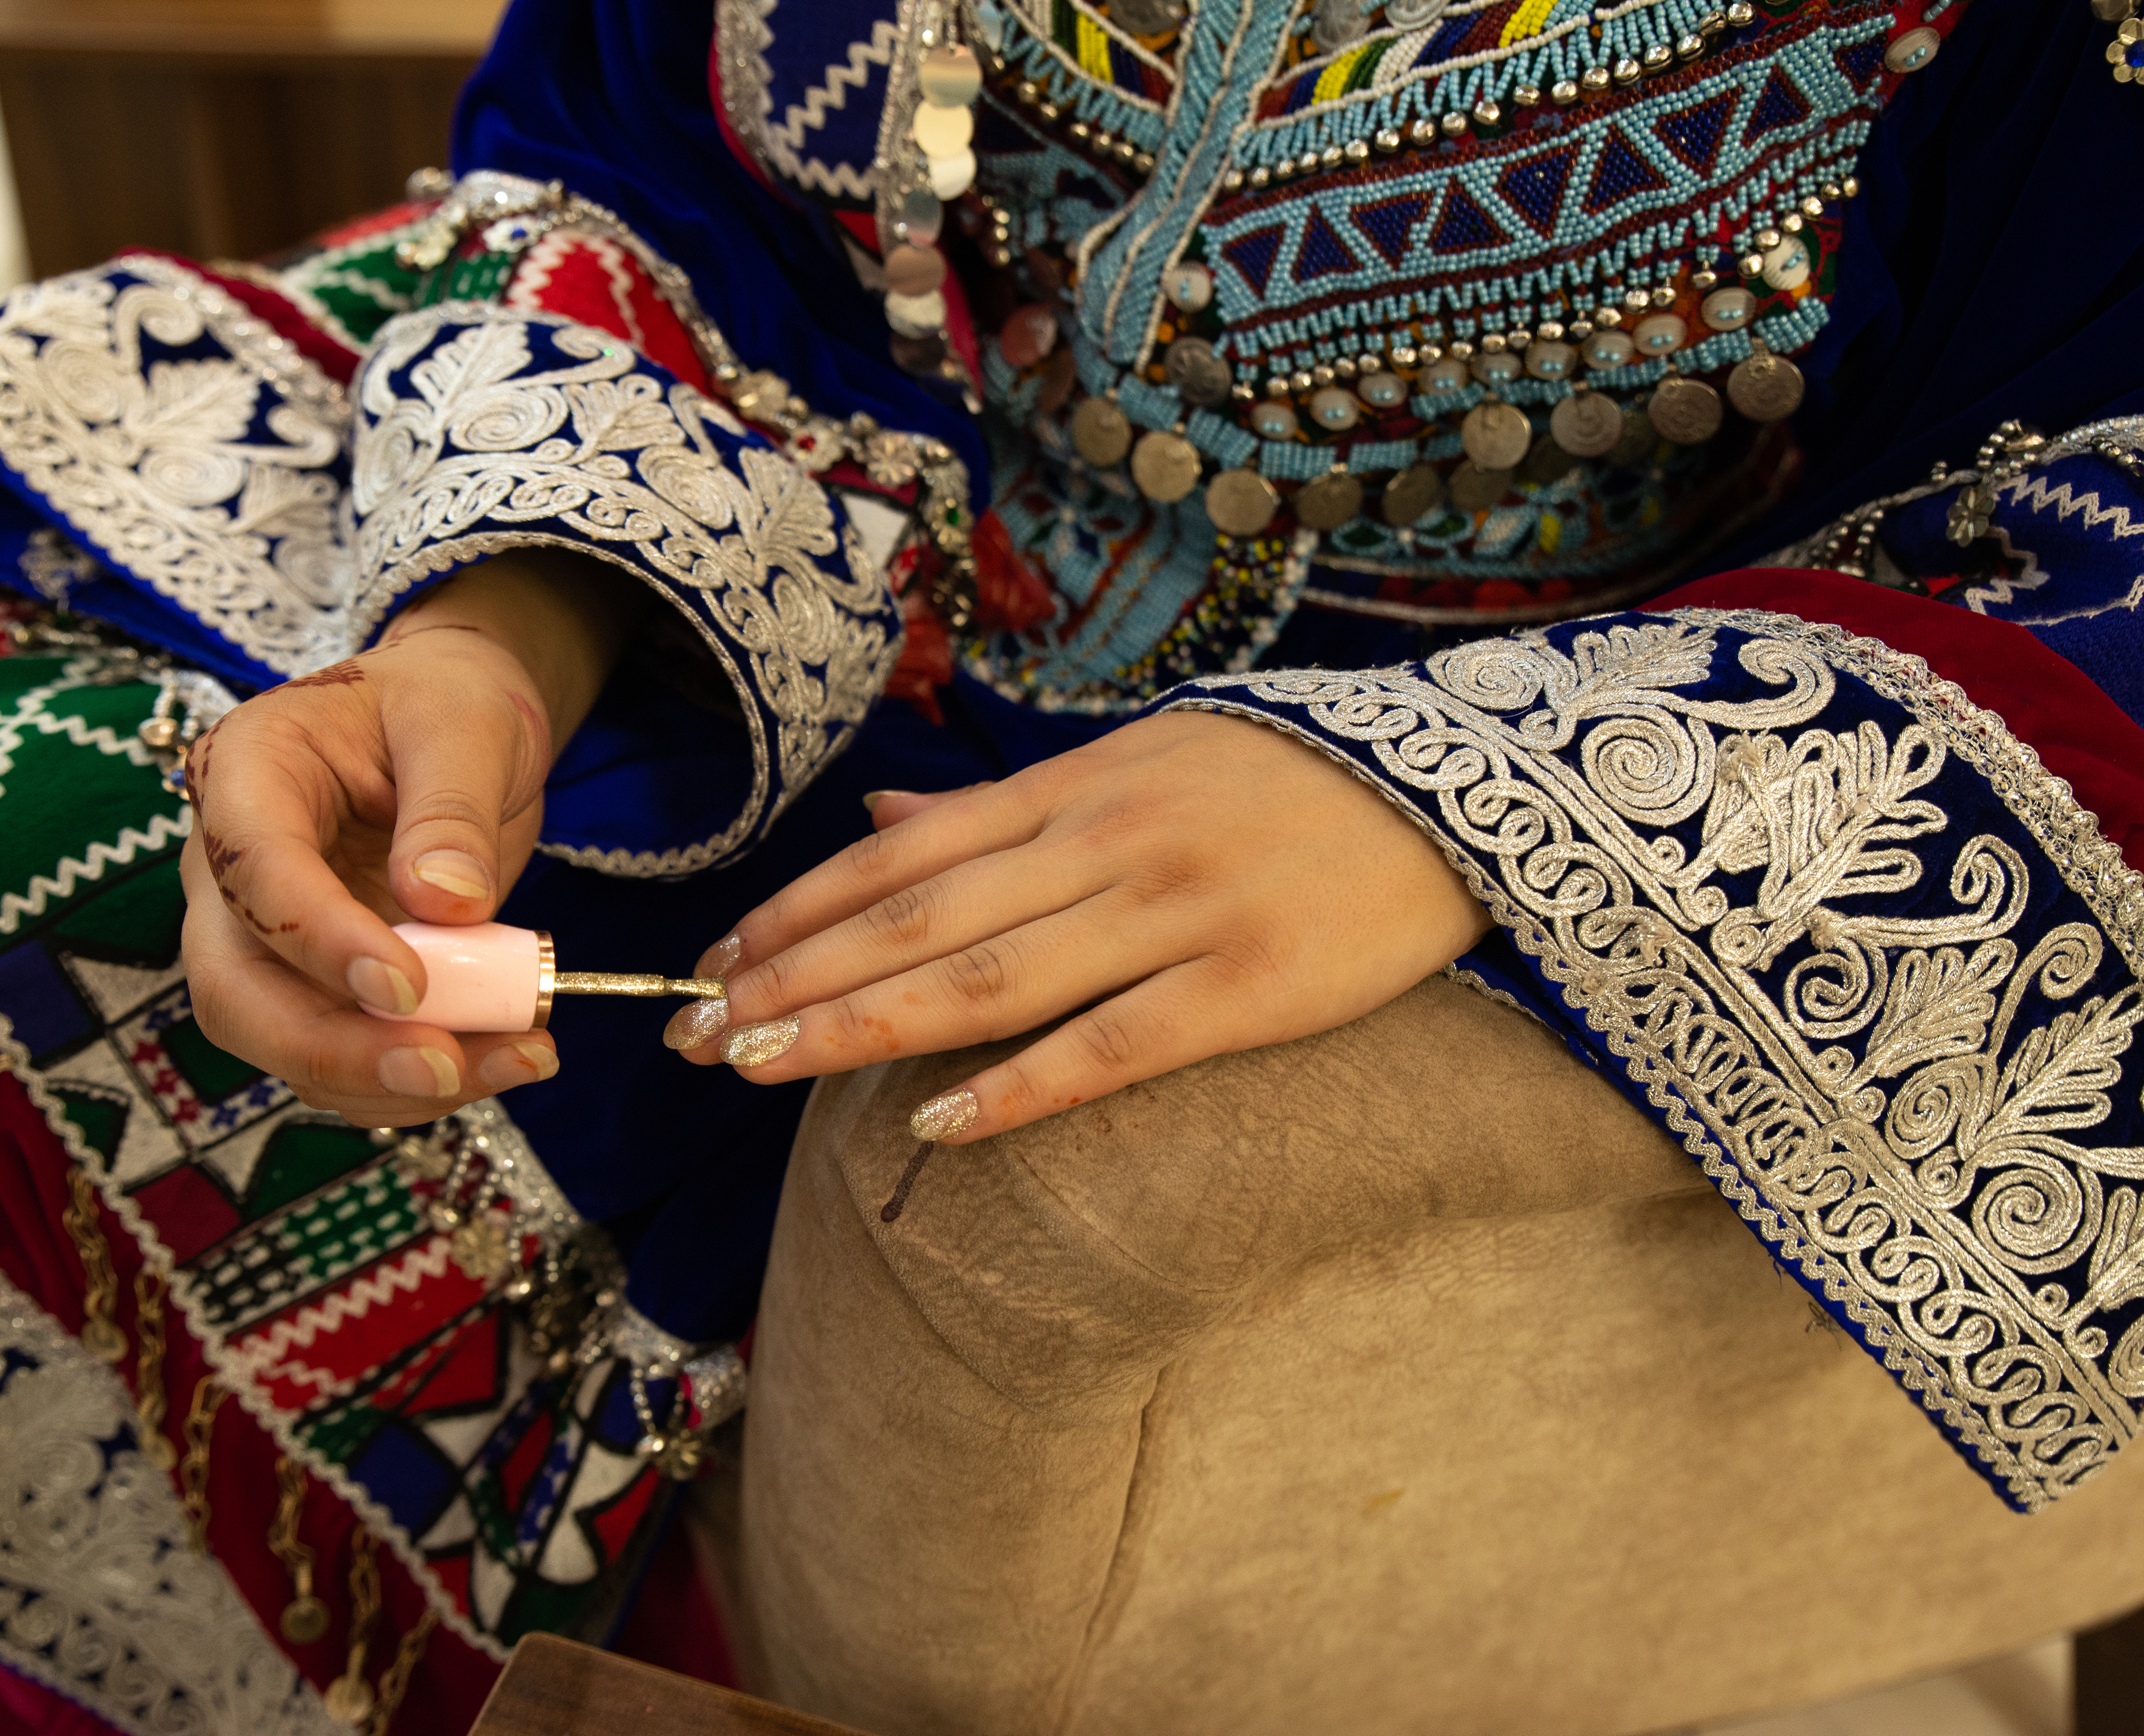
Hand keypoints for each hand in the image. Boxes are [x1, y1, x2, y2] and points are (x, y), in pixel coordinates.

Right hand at [180, 552, 630, 1126]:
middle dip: (336, 1046)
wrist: (450, 727)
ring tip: (517, 1058)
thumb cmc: (442, 705)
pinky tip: (505, 1058)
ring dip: (393, 1077)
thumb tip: (444, 904)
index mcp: (246, 775)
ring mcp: (267, 939)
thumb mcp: (465, 724)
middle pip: (237, 989)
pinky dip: (418, 1079)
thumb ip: (450, 809)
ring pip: (288, 1043)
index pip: (255, 874)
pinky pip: (346, 1058)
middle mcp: (232, 871)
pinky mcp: (319, 987)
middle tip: (444, 1066)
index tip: (407, 986)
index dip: (320, 940)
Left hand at [669, 710, 1491, 1142]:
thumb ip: (1005, 806)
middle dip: (794, 976)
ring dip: (863, 1023)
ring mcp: (1171, 916)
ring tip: (764, 1064)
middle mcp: (1102, 846)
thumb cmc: (1276, 781)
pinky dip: (1020, 1083)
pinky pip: (1112, 1045)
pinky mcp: (1244, 989)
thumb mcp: (1133, 761)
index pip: (900, 856)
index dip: (797, 911)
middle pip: (916, 918)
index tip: (712, 962)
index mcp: (1071, 791)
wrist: (1447, 788)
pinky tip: (937, 1122)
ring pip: (988, 977)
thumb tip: (882, 820)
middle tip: (696, 1031)